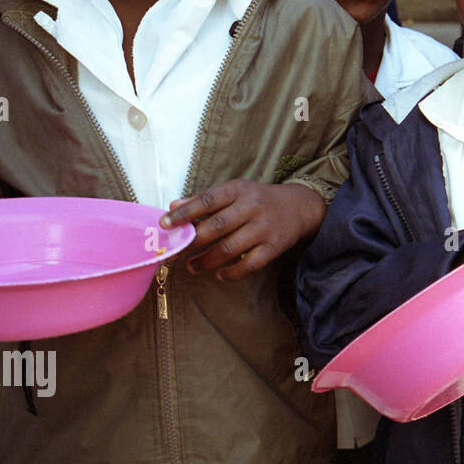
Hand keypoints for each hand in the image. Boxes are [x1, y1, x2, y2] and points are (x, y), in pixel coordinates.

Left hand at [160, 180, 326, 279]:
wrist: (298, 207)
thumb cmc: (257, 200)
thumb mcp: (233, 192)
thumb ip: (204, 200)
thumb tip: (172, 207)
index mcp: (239, 190)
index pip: (208, 200)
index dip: (185, 212)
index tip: (164, 223)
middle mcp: (253, 207)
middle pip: (217, 226)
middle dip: (192, 242)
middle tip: (175, 252)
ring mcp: (265, 228)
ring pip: (230, 248)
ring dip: (207, 260)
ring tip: (192, 266)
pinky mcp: (274, 247)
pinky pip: (250, 264)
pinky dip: (232, 272)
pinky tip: (220, 274)